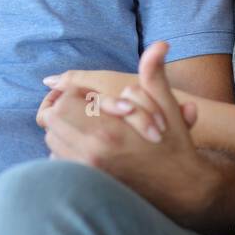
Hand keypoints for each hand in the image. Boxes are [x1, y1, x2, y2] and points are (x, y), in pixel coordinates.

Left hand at [35, 44, 213, 227]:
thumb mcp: (167, 106)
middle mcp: (91, 155)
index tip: (88, 96)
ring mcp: (88, 173)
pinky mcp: (88, 185)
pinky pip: (60, 163)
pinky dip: (66, 152)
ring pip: (52, 143)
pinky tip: (86, 146)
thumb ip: (155, 73)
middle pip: (51, 124)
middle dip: (64, 111)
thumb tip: (160, 44)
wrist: (183, 189)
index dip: (71, 95)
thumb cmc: (175, 144)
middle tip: (84, 109)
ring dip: (64, 130)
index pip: (61, 105)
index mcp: (106, 133)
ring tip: (85, 125)